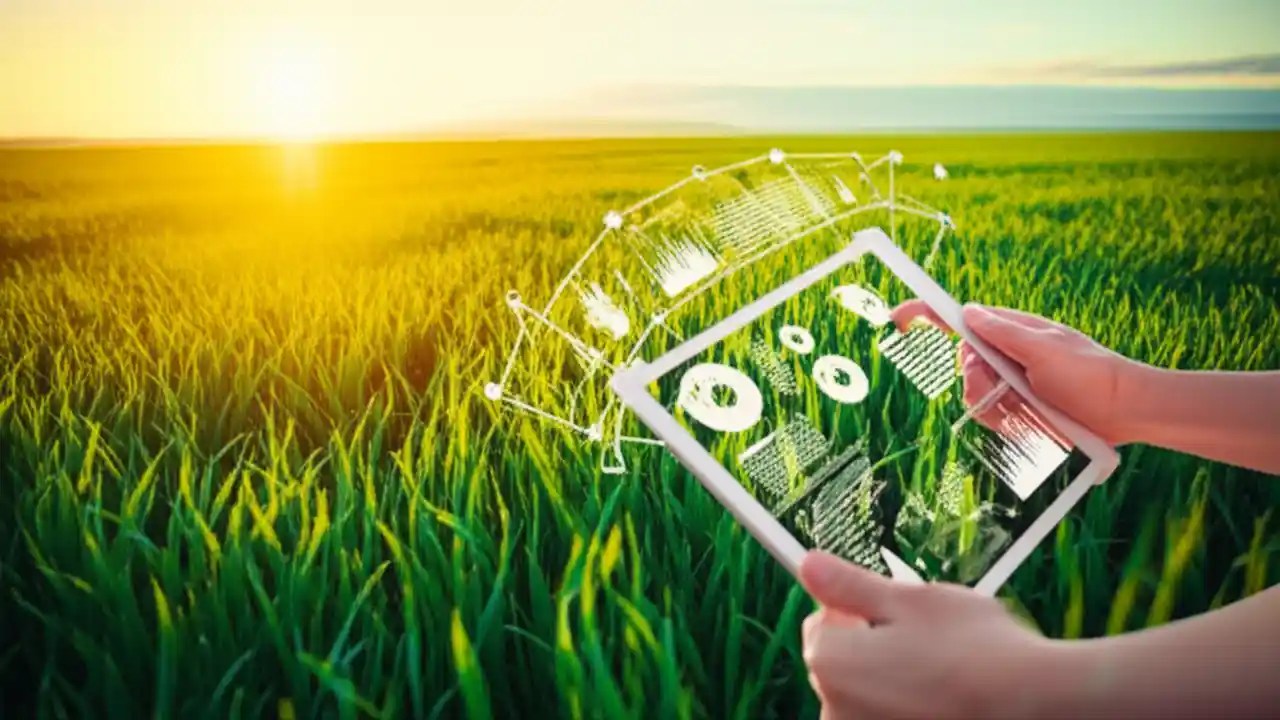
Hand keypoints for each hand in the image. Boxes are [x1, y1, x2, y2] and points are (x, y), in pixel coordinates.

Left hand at [799, 551, 1065, 719]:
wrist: (1035, 705)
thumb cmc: (975, 647)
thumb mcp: (910, 598)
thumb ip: (850, 585)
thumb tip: (808, 565)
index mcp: (829, 662)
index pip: (822, 622)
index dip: (859, 609)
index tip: (897, 610)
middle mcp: (835, 711)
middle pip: (842, 663)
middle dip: (876, 647)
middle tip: (931, 641)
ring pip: (870, 695)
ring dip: (896, 682)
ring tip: (946, 673)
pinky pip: (891, 715)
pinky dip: (913, 708)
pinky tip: (950, 699)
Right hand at [890, 301, 1145, 445]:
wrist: (1123, 413)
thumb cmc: (1089, 373)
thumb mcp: (1045, 348)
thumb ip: (1003, 332)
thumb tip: (968, 312)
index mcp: (1010, 331)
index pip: (960, 318)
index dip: (926, 314)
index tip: (898, 317)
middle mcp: (1006, 356)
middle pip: (963, 365)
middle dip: (975, 380)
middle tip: (998, 385)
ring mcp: (1011, 385)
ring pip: (974, 396)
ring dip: (994, 406)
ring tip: (1025, 410)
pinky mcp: (1017, 411)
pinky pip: (991, 418)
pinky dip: (1006, 423)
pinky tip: (1030, 423)